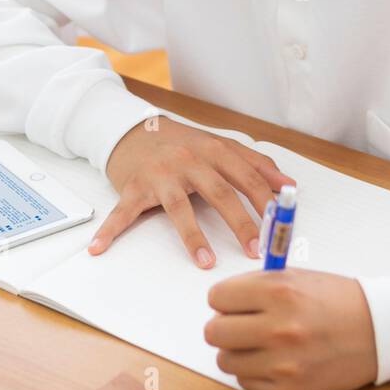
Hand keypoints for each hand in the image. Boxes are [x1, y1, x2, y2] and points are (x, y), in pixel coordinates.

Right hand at [87, 116, 291, 265]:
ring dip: (193, 236)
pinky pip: (124, 211)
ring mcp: (160, 174)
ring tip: (206, 261)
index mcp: (214, 150)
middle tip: (255, 249)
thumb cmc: (181, 143)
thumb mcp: (220, 146)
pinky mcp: (134, 186)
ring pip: (179, 206)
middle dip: (241, 222)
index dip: (266, 202)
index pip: (247, 177)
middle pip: (220, 192)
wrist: (133, 129)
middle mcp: (189, 159)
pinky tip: (100, 247)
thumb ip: (255, 163)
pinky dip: (110, 230)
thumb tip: (289, 185)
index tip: (280, 225)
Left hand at [204, 268, 378, 389]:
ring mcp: (285, 364)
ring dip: (237, 351)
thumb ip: (254, 288)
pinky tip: (275, 360)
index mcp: (279, 292)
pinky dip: (255, 372)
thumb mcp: (294, 278)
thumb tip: (219, 304)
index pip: (216, 298)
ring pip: (225, 361)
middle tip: (241, 324)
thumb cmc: (335, 300)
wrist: (379, 330)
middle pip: (214, 332)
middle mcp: (279, 329)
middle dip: (224, 326)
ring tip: (260, 343)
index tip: (234, 302)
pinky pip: (247, 383)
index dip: (224, 299)